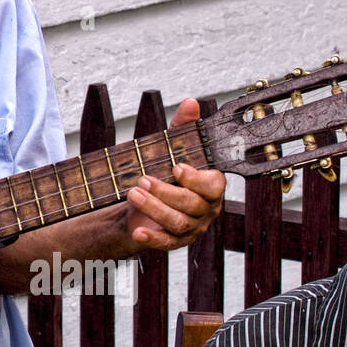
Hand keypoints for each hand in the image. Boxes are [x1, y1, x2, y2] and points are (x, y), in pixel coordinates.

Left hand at [123, 98, 224, 250]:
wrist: (144, 203)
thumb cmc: (164, 173)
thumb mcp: (171, 148)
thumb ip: (183, 128)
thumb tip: (191, 103)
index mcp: (210, 186)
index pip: (213, 185)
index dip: (196, 178)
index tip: (176, 167)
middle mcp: (205, 209)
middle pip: (192, 204)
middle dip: (166, 191)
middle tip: (143, 179)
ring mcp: (191, 227)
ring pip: (179, 222)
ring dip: (155, 208)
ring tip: (133, 193)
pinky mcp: (174, 241)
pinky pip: (166, 243)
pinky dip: (152, 238)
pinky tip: (138, 231)